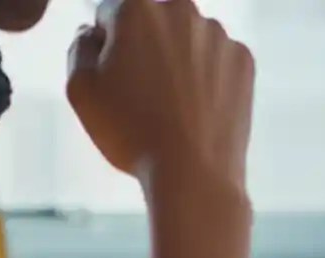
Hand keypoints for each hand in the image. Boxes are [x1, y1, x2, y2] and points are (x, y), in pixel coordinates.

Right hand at [66, 0, 254, 189]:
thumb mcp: (80, 89)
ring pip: (189, 38)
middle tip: (145, 90)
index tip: (116, 74)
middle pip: (155, 20)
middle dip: (147, 45)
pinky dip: (210, 76)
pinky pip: (218, 60)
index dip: (108, 44)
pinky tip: (199, 107)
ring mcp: (218, 34)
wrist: (193, 173)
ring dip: (180, 58)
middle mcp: (181, 9)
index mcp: (136, 7)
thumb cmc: (131, 132)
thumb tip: (94, 32)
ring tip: (174, 104)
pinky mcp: (244, 60)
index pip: (111, 13)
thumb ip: (80, 46)